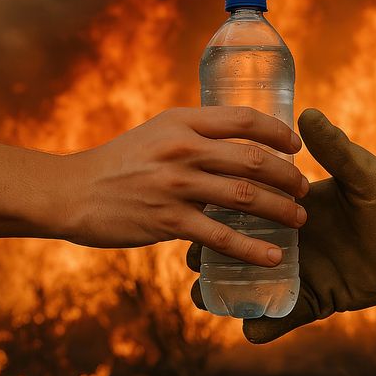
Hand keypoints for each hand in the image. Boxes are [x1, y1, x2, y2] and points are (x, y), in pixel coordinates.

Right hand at [55, 106, 308, 265]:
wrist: (72, 192)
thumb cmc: (119, 162)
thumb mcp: (157, 132)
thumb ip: (195, 134)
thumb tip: (238, 140)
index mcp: (182, 122)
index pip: (243, 119)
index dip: (278, 132)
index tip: (297, 146)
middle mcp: (182, 149)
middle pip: (252, 159)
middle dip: (287, 176)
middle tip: (304, 189)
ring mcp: (176, 185)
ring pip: (244, 197)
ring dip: (280, 210)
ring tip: (300, 220)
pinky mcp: (167, 221)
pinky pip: (221, 237)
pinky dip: (252, 248)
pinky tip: (273, 257)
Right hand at [188, 108, 375, 342]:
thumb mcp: (360, 173)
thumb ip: (335, 149)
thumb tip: (306, 114)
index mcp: (291, 206)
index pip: (243, 207)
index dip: (216, 211)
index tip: (192, 209)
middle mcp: (288, 241)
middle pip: (236, 248)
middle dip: (208, 256)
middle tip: (192, 261)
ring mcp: (299, 272)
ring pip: (251, 287)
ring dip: (226, 295)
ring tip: (205, 299)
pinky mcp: (316, 299)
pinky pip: (284, 316)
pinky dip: (265, 327)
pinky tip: (251, 330)